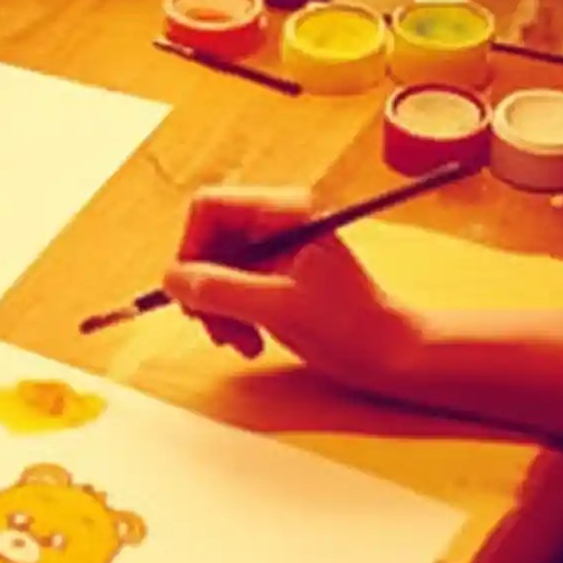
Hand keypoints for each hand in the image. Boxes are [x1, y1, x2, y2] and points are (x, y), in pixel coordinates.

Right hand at [162, 186, 421, 388]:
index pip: (208, 208)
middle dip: (204, 288)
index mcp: (284, 212)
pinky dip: (231, 317)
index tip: (192, 292)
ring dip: (217, 310)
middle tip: (214, 328)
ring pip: (215, 269)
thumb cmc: (349, 326)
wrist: (390, 355)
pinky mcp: (276, 276)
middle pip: (208, 241)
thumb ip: (220, 289)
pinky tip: (251, 341)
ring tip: (240, 341)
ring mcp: (276, 250)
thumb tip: (172, 278)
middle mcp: (277, 222)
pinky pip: (232, 288)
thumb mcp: (277, 307)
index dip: (191, 249)